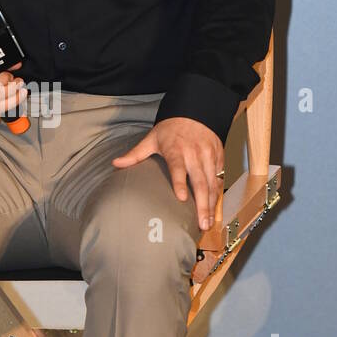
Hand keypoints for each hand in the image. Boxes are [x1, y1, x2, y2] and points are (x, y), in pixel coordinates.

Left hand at [111, 116, 223, 230]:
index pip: (178, 168)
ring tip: (208, 222)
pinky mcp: (219, 157)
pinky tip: (215, 208)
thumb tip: (116, 163)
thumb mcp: (152, 138)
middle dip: (202, 204)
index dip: (180, 182)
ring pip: (213, 183)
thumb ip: (136, 154)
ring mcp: (209, 156)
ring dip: (211, 203)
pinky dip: (218, 194)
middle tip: (202, 223)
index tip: (182, 198)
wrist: (196, 112)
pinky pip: (219, 178)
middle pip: (200, 181)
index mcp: (176, 150)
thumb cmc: (171, 129)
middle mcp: (195, 154)